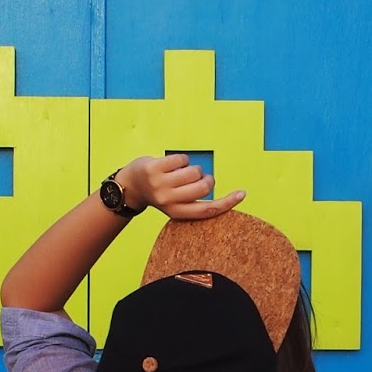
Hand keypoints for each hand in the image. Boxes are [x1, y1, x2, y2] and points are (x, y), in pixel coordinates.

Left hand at [120, 153, 245, 219]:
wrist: (129, 186)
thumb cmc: (158, 192)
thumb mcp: (175, 203)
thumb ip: (192, 199)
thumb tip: (213, 185)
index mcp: (177, 213)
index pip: (207, 210)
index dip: (228, 203)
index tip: (242, 194)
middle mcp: (168, 201)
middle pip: (204, 187)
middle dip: (205, 178)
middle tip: (196, 177)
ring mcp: (160, 185)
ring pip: (194, 171)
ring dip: (191, 168)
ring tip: (178, 172)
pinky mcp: (154, 169)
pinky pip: (181, 159)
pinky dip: (180, 159)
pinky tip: (170, 164)